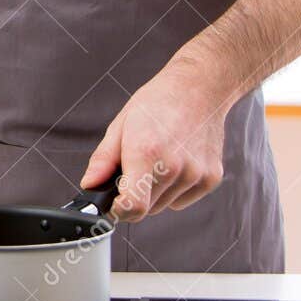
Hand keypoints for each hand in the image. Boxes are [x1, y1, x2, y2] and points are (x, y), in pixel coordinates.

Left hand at [81, 57, 230, 221]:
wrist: (199, 89)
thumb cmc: (158, 103)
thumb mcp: (120, 125)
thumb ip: (103, 160)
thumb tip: (90, 185)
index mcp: (146, 152)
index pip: (133, 207)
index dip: (119, 210)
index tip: (113, 203)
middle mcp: (174, 167)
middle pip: (146, 209)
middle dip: (134, 196)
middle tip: (134, 168)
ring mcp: (195, 174)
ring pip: (164, 206)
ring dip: (154, 193)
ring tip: (157, 159)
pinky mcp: (211, 179)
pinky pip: (182, 200)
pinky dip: (174, 189)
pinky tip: (175, 162)